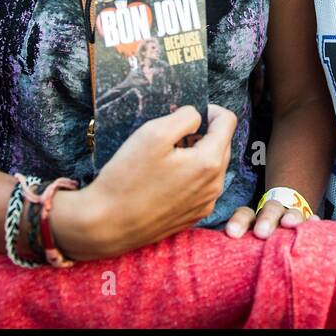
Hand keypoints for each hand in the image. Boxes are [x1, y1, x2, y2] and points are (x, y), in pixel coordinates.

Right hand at [54, 103, 236, 259]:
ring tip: (167, 155)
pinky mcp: (193, 216)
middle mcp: (214, 186)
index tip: (190, 112)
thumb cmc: (127, 178)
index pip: (228, 122)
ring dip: (197, 154)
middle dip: (204, 133)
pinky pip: (202, 187)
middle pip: (222, 145)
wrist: (107, 225)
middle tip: (173, 134)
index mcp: (209, 162)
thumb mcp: (153, 133)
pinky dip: (191, 175)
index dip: (211, 110)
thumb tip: (197, 116)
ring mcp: (205, 204)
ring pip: (213, 167)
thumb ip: (183, 117)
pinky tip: (165, 177)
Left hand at [225, 199, 315, 239]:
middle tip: (261, 233)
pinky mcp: (306, 223)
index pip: (245, 214)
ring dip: (290, 217)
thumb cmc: (253, 243)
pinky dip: (312, 222)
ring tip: (289, 224)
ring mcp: (290, 217)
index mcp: (252, 219)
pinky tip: (315, 223)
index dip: (238, 222)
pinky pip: (310, 220)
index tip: (232, 234)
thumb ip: (232, 247)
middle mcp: (272, 215)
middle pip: (269, 210)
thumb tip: (210, 267)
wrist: (277, 228)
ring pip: (291, 213)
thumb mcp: (242, 242)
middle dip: (266, 220)